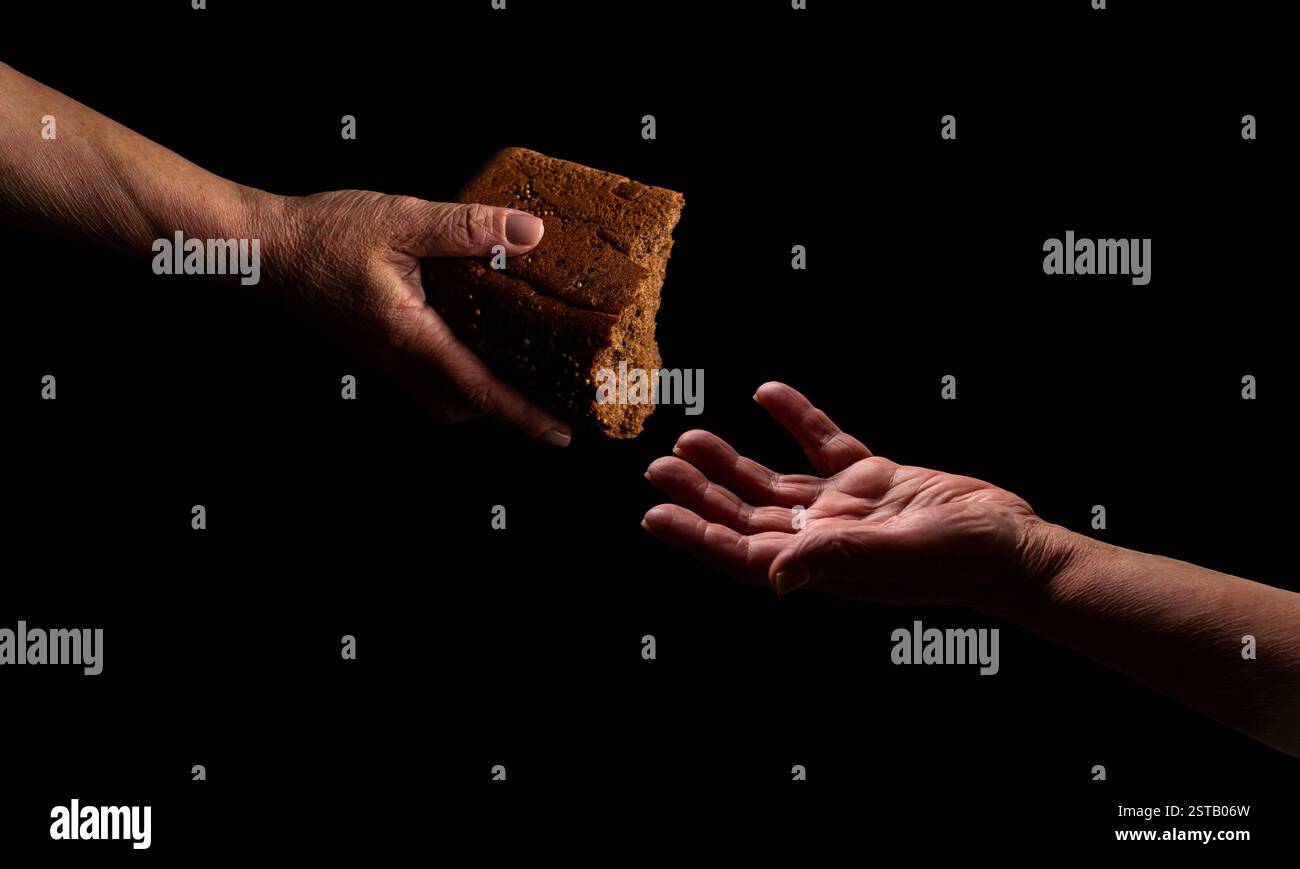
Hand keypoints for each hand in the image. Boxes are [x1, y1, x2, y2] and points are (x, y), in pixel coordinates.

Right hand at [256, 189, 570, 444]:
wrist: (264, 248)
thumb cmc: (324, 235)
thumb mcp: (401, 219)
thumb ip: (466, 227)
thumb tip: (528, 234)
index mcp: (410, 335)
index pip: (479, 389)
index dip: (524, 414)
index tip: (560, 432)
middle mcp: (398, 358)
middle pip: (465, 407)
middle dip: (510, 413)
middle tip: (555, 405)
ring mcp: (384, 358)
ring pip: (443, 400)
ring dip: (483, 399)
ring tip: (523, 383)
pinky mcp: (377, 348)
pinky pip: (426, 381)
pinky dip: (458, 379)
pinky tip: (474, 349)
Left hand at [642, 382, 1072, 613]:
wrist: (1013, 542)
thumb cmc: (960, 559)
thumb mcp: (896, 554)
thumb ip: (835, 557)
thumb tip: (774, 576)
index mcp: (820, 564)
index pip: (742, 550)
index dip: (695, 534)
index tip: (652, 514)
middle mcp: (823, 538)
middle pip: (745, 513)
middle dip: (700, 492)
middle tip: (656, 466)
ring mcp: (846, 508)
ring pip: (773, 482)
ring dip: (732, 461)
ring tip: (691, 437)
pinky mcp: (873, 477)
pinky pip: (822, 445)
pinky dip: (795, 419)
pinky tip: (768, 393)